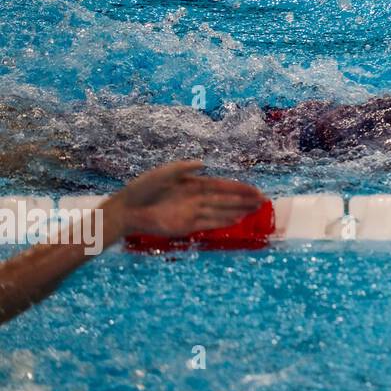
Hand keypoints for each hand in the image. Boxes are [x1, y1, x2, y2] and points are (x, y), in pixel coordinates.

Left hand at [107, 159, 266, 236]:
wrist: (127, 209)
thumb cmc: (143, 188)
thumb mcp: (163, 172)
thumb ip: (183, 168)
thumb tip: (203, 164)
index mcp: (193, 183)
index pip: (221, 186)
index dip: (239, 188)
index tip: (255, 190)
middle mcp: (196, 198)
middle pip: (226, 199)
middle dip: (244, 200)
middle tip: (263, 201)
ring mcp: (193, 213)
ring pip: (221, 212)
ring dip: (238, 211)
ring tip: (256, 211)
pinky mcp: (186, 226)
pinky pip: (210, 224)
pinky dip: (223, 223)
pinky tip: (237, 221)